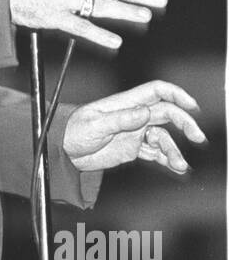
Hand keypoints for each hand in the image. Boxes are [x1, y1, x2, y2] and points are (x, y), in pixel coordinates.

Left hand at [63, 81, 206, 172]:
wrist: (62, 150)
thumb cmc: (74, 131)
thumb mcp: (96, 125)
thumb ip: (121, 119)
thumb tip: (145, 113)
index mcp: (126, 104)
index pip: (157, 91)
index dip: (176, 94)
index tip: (192, 106)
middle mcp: (134, 116)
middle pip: (167, 114)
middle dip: (185, 124)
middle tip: (197, 137)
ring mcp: (134, 132)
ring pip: (163, 138)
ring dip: (174, 150)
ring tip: (180, 165)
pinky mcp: (132, 148)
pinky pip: (155, 152)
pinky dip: (166, 159)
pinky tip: (175, 167)